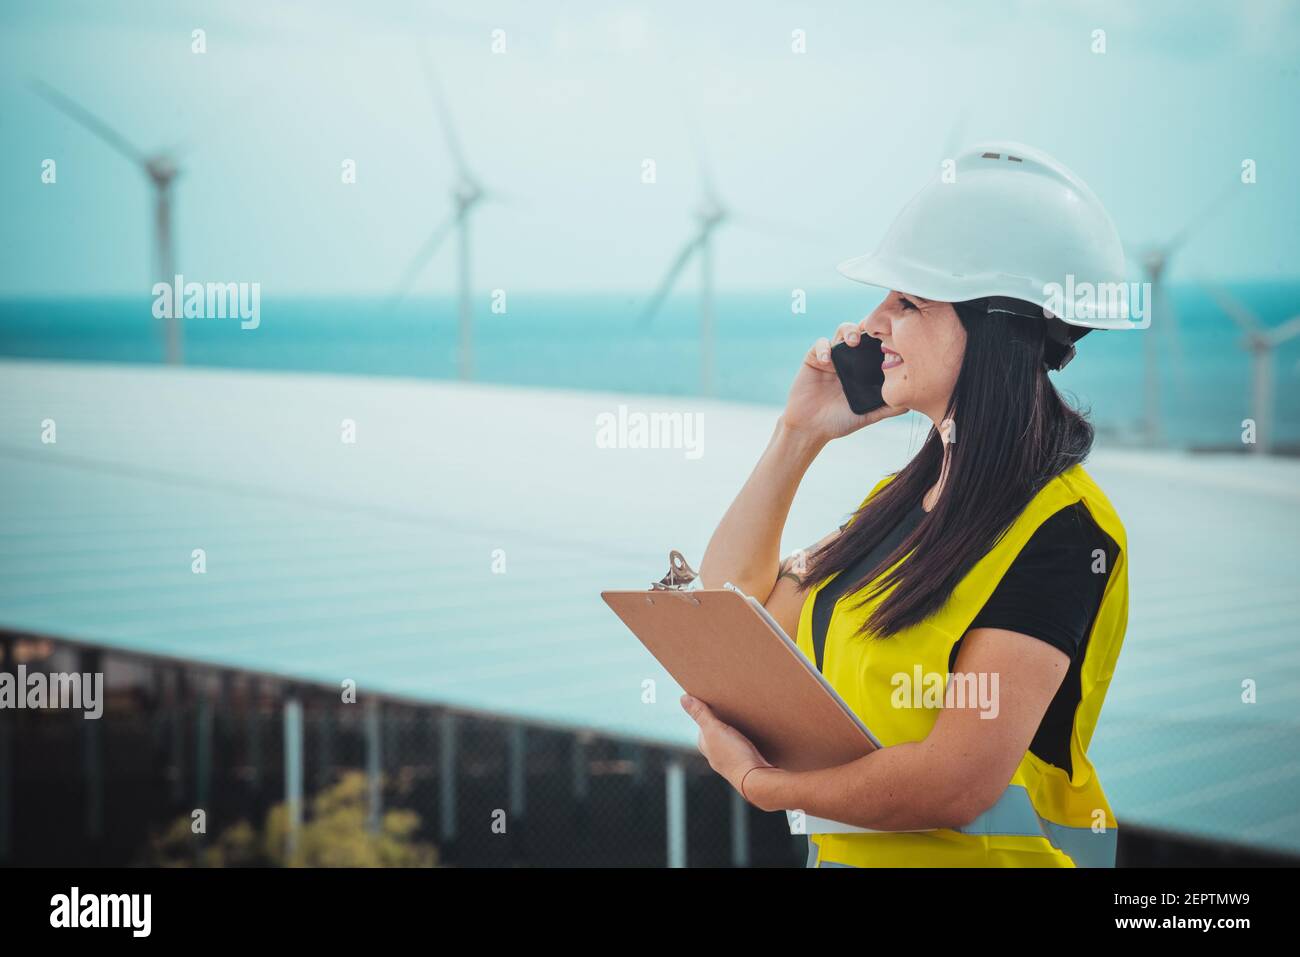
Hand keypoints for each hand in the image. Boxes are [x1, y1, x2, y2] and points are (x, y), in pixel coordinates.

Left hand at [680, 694, 774, 807]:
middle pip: (717, 735)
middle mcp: (717, 756)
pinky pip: (744, 749)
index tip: (714, 702)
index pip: (703, 727)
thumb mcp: (714, 729)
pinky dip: (747, 741)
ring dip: (736, 732)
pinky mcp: (747, 764)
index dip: (708, 714)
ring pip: (731, 742)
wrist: (756, 779)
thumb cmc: (733, 755)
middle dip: (723, 723)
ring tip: (744, 720)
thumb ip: (700, 714)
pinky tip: (755, 737)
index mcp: (707, 747)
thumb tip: (683, 698)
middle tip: (731, 709)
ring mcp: (732, 762)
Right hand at [780, 320, 906, 441]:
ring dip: (849, 331)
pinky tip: (827, 361)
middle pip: (863, 332)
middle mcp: (851, 358)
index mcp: (865, 368)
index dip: (885, 338)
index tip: (894, 338)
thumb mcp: (868, 415)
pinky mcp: (814, 358)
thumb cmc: (840, 421)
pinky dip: (824, 348)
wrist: (811, 428)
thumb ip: (888, 408)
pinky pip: (820, 344)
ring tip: (853, 341)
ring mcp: (833, 356)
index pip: (878, 345)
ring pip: (842, 331)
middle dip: (869, 327)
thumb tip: (913, 403)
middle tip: (875, 333)